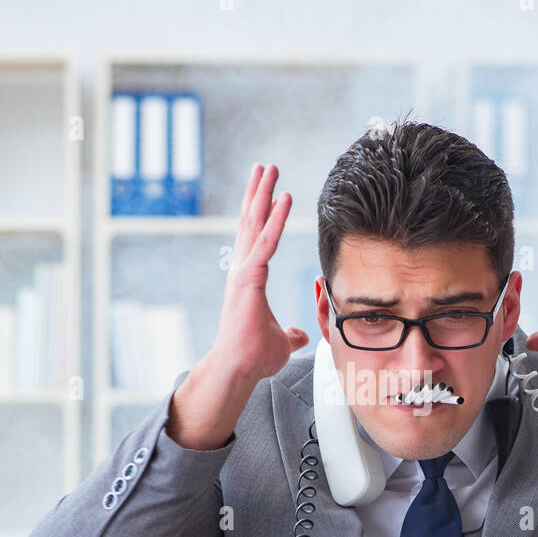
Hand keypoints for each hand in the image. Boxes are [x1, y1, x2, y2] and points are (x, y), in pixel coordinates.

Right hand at [209, 163, 310, 381]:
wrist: (238, 368)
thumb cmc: (253, 356)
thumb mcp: (281, 341)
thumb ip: (291, 333)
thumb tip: (300, 335)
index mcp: (248, 279)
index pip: (255, 238)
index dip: (261, 213)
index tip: (268, 191)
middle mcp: (242, 270)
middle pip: (250, 222)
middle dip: (257, 192)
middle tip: (264, 167)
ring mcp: (243, 272)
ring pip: (254, 224)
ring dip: (262, 194)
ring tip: (269, 169)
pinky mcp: (248, 278)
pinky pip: (266, 242)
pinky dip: (275, 219)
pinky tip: (284, 198)